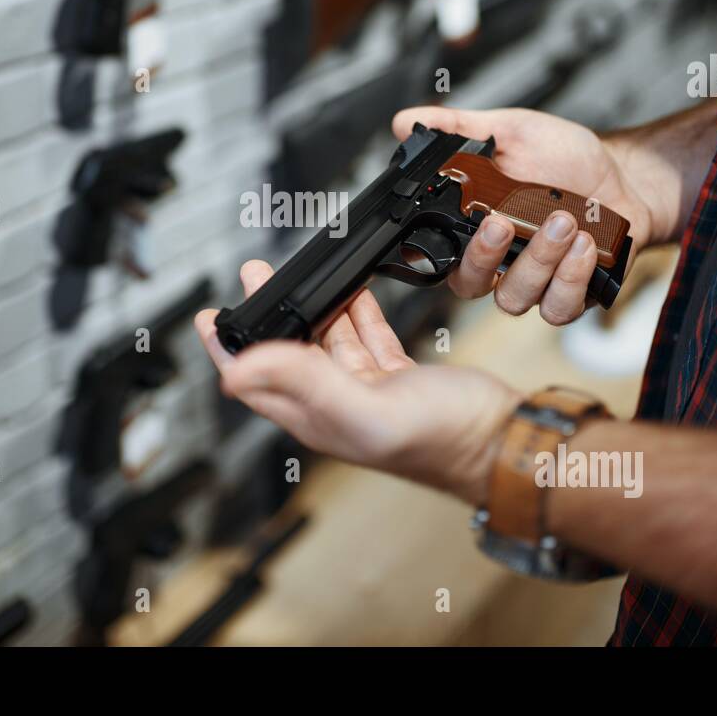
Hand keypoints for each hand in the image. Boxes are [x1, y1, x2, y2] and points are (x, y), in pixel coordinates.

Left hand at [195, 260, 520, 505]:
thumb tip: (240, 369)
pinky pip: (365, 337)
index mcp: (318, 417)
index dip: (229, 350)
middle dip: (266, 315)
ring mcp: (368, 390)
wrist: (505, 440)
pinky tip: (351, 292)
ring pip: (325, 340)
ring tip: (289, 275)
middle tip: (252, 278)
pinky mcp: (398, 376)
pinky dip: (355, 311)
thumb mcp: (366, 408)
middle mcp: (336, 405)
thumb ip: (305, 383)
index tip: (211, 317)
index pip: (256, 382)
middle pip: (286, 353)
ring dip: (308, 306)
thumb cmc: (445, 441)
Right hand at [393, 106, 658, 324]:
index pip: (439, 253)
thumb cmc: (565, 158)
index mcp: (473, 228)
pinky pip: (558, 307)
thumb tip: (406, 122)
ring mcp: (533, 283)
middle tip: (503, 223)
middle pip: (469, 285)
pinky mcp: (570, 296)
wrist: (624, 175)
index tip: (457, 218)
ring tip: (562, 221)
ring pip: (514, 297)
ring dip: (537, 261)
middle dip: (484, 256)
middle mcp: (498, 263)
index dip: (436, 249)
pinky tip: (585, 246)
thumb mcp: (510, 131)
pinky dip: (570, 279)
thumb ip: (458, 129)